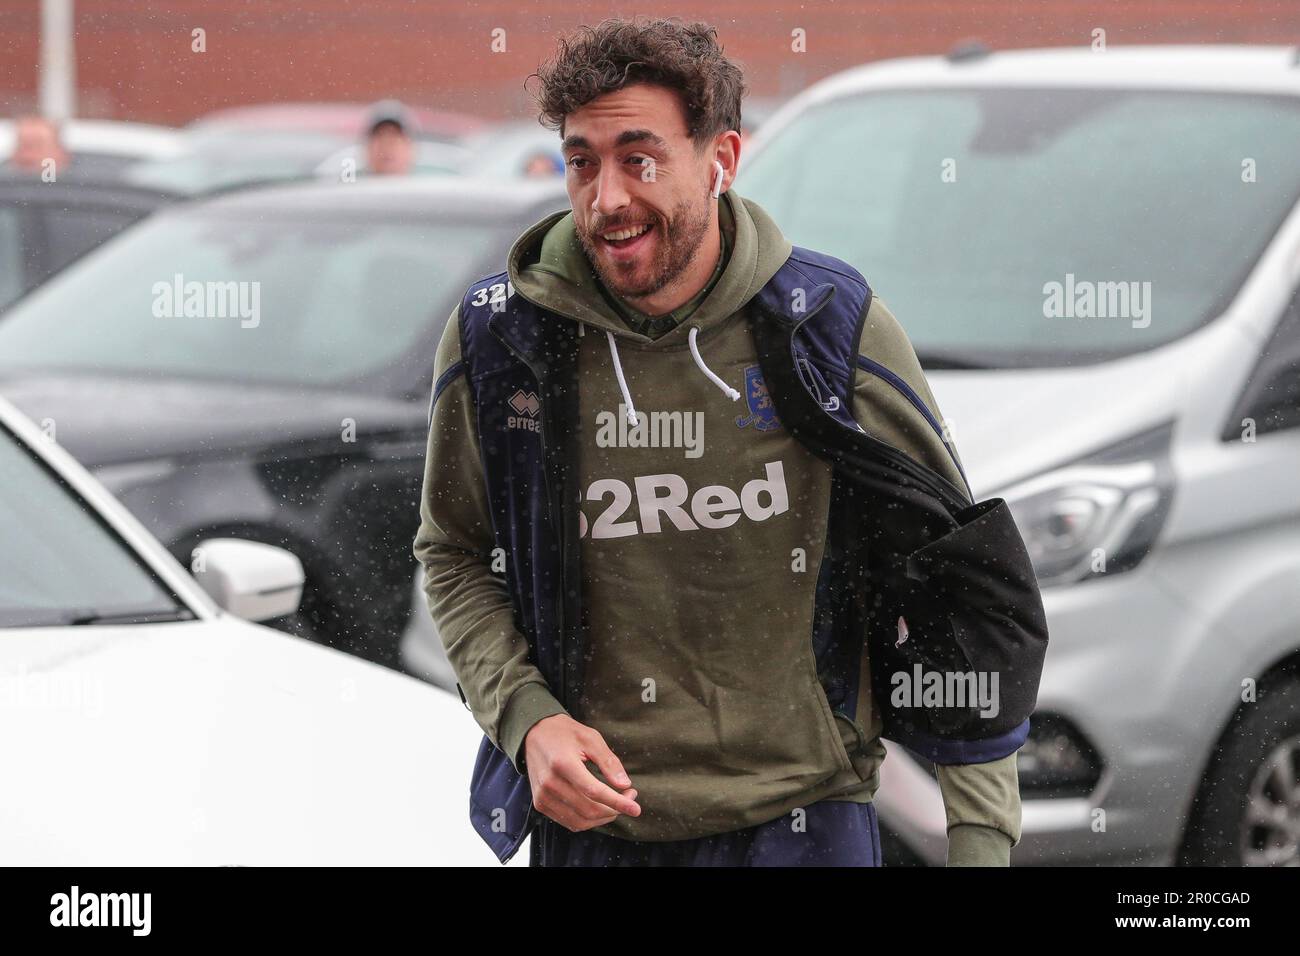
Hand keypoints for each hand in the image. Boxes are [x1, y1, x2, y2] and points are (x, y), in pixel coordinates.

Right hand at [523, 713, 640, 830]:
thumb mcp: (590, 738)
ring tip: (616, 802)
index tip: (636, 809)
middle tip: (630, 796)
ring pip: (580, 821)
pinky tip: (599, 807)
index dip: (618, 802)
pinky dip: (588, 820)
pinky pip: (569, 822)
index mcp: (562, 763)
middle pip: (589, 809)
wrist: (534, 734)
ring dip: (603, 817)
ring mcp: (543, 796)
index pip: (594, 791)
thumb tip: (625, 785)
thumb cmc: (565, 733)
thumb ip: (609, 762)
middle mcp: (549, 783)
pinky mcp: (540, 804)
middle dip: (615, 809)